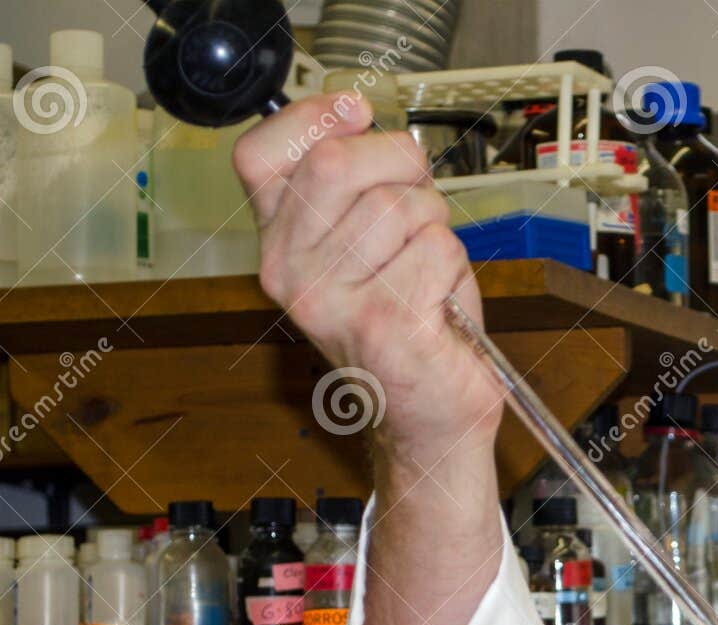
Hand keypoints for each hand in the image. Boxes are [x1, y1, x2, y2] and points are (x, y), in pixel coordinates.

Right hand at [233, 91, 503, 461]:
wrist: (430, 416)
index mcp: (280, 245)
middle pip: (336, 162)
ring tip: (429, 271)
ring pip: (400, 206)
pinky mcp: (386, 323)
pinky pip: (437, 249)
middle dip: (398, 162)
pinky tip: (440, 302)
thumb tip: (357, 116)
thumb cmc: (409, 324)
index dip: (311, 117)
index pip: (260, 156)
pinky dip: (456, 268)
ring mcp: (334, 300)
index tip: (356, 113)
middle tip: (419, 196)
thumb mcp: (367, 248)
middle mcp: (291, 272)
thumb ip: (354, 187)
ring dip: (436, 227)